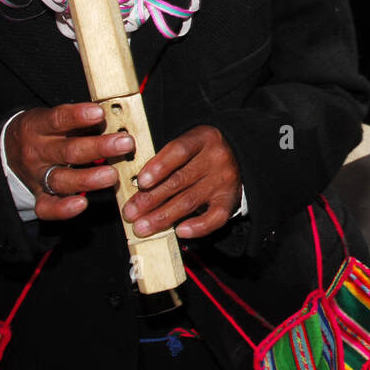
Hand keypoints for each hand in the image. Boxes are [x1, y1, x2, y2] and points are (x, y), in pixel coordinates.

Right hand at [4, 103, 128, 220]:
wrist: (7, 152)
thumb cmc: (43, 131)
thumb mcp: (52, 117)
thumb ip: (79, 119)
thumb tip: (113, 116)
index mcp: (38, 127)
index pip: (58, 119)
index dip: (78, 116)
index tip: (100, 113)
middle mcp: (37, 152)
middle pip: (68, 151)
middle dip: (99, 147)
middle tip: (125, 143)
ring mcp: (37, 176)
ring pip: (61, 180)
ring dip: (88, 179)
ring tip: (112, 175)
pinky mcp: (39, 197)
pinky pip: (48, 207)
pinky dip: (63, 208)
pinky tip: (82, 204)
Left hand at [120, 125, 240, 238]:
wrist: (238, 155)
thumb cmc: (201, 152)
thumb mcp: (188, 144)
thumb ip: (166, 159)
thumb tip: (136, 186)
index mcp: (202, 138)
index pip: (179, 150)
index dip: (159, 166)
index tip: (141, 182)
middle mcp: (215, 158)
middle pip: (179, 180)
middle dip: (151, 199)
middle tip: (131, 212)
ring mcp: (223, 180)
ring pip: (190, 200)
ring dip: (163, 216)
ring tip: (143, 226)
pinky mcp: (229, 200)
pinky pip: (214, 217)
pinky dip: (197, 227)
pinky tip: (180, 231)